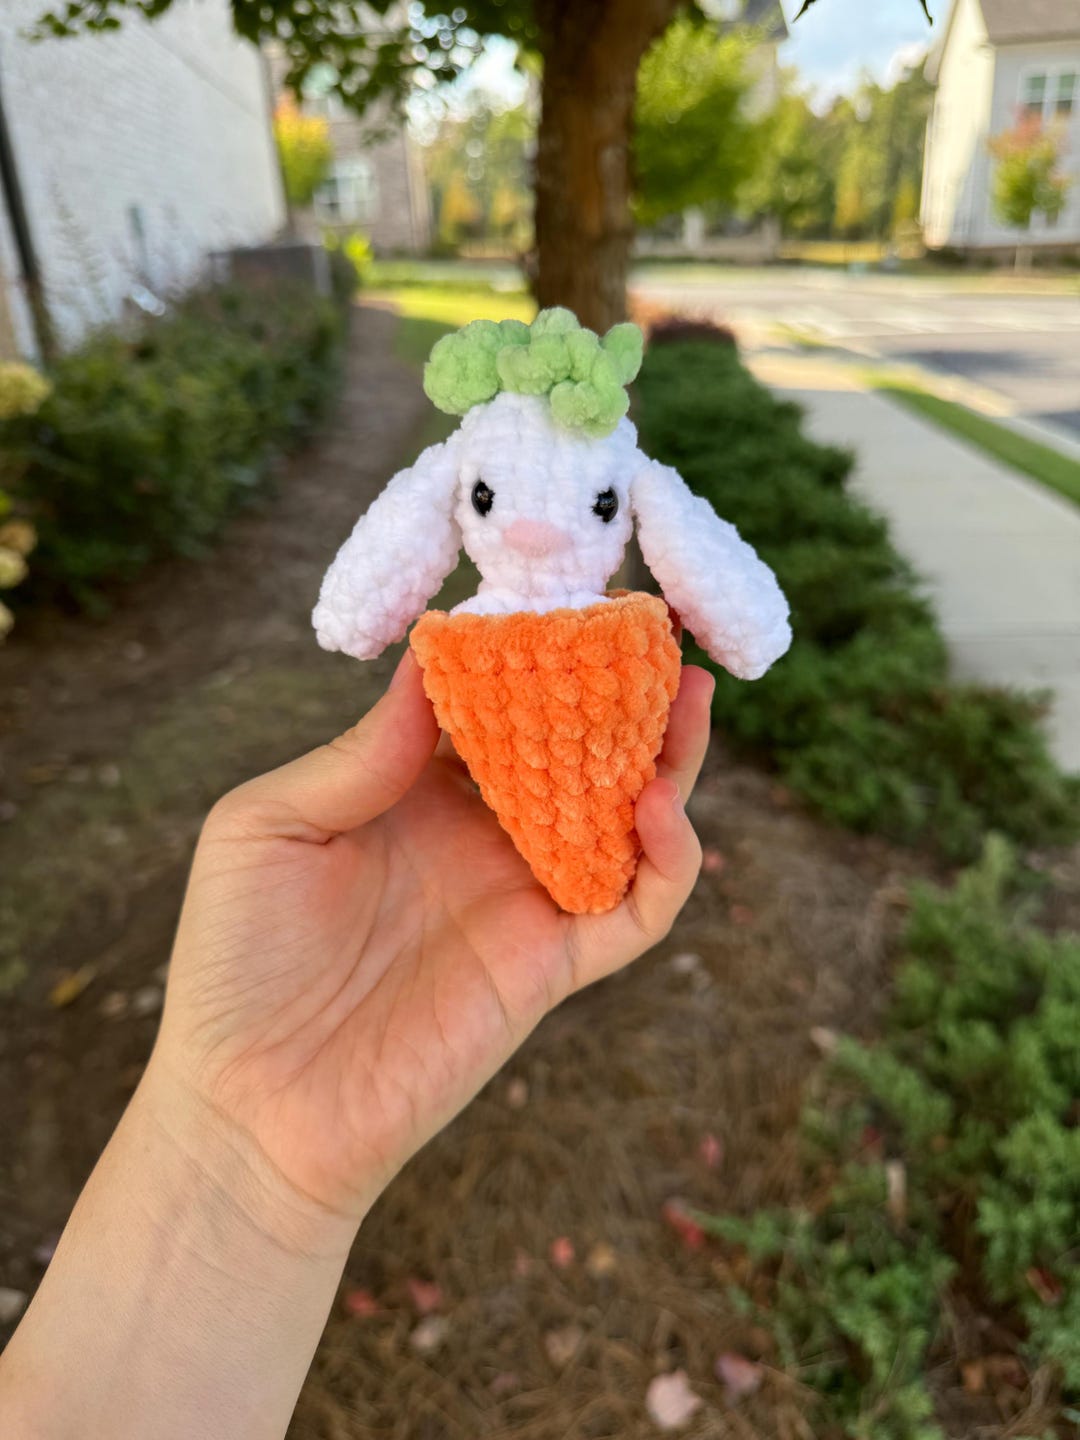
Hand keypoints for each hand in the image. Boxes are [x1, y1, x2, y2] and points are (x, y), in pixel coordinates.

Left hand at [152, 650, 712, 1236]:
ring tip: (689, 694)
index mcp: (414, 791)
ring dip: (667, 757)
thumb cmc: (236, 963)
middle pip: (576, 749)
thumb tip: (431, 660)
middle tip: (660, 630)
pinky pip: (638, 906)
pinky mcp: (552, 965)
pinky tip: (658, 807)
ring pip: (626, 817)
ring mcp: (523, 899)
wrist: (249, 1107)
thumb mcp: (268, 828)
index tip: (567, 594)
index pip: (495, 706)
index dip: (533, 653)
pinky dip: (670, 859)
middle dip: (621, 692)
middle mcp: (481, 835)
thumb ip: (359, 752)